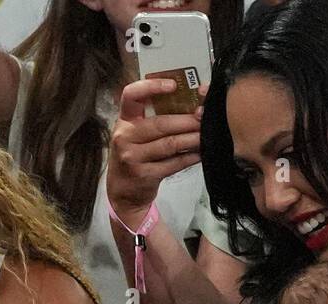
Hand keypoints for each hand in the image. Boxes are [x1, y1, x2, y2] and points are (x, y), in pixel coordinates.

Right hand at [107, 77, 203, 228]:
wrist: (122, 193)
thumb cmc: (134, 156)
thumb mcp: (135, 135)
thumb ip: (154, 119)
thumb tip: (192, 105)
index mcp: (123, 121)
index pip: (131, 95)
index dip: (151, 87)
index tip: (173, 85)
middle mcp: (125, 137)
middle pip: (160, 123)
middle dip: (186, 120)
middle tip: (204, 116)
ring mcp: (133, 158)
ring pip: (170, 144)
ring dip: (192, 138)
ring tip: (205, 134)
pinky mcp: (145, 175)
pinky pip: (173, 163)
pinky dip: (190, 157)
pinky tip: (200, 153)